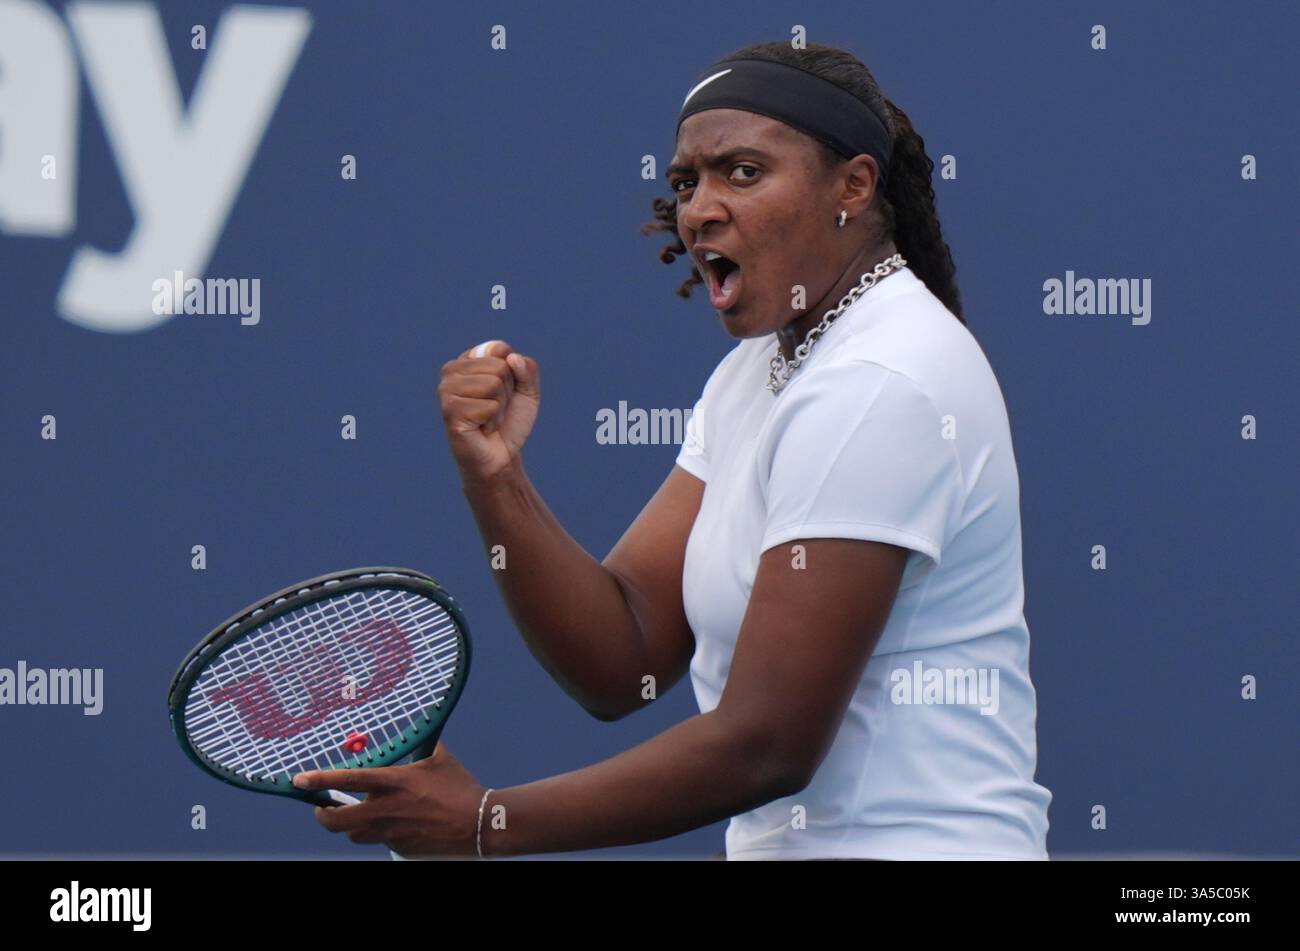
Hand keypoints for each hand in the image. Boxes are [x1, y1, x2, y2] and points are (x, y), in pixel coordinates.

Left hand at [294, 742, 487, 858]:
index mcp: (395, 782)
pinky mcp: (402, 849)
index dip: (319, 781)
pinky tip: (394, 825)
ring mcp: (393, 833)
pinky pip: (380, 843)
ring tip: (358, 815)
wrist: (482, 823)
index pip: (347, 781)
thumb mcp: (440, 760)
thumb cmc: (461, 787)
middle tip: (322, 809)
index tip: (298, 781)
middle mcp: (388, 809)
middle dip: (323, 815)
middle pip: (337, 820)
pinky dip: (380, 834)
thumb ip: (422, 747)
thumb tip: (420, 731)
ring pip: (355, 834)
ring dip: (351, 826)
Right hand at [438, 339, 539, 482]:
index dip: (512, 374)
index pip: (500, 349)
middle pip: (499, 367)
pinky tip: (482, 428)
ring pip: (493, 384)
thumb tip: (511, 359)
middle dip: (507, 392)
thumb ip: (527, 369)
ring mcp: (446, 390)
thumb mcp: (528, 391)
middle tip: (495, 409)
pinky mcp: (449, 410)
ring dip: (500, 407)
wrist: (500, 456)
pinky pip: (489, 406)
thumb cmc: (509, 421)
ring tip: (488, 418)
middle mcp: (452, 370)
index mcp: (468, 359)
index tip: (502, 391)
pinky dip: (494, 421)